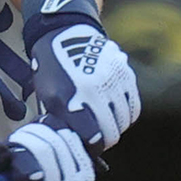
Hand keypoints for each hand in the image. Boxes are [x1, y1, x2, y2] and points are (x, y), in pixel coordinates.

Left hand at [29, 23, 140, 152]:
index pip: (92, 137)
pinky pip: (133, 107)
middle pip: (111, 132)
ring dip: (115, 128)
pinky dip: (126, 115)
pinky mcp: (126, 74)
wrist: (64, 32)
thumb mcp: (46, 96)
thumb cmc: (51, 69)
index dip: (90, 148)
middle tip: (95, 141)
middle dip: (103, 141)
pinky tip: (114, 114)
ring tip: (103, 126)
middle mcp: (96, 89)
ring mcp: (114, 80)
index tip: (87, 149)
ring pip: (124, 122)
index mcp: (73, 96)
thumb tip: (71, 145)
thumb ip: (60, 121)